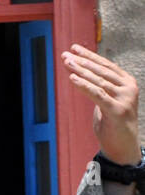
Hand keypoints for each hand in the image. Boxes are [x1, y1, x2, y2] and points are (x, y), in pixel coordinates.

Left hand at [62, 44, 139, 164]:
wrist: (123, 146)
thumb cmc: (112, 122)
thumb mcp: (106, 100)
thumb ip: (100, 87)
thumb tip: (82, 72)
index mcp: (127, 82)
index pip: (106, 65)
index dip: (89, 56)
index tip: (74, 48)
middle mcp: (129, 87)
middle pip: (101, 71)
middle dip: (81, 62)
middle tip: (65, 55)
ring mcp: (125, 99)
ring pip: (99, 81)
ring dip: (80, 71)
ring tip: (66, 63)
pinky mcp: (117, 110)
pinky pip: (98, 95)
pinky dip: (84, 86)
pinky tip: (73, 79)